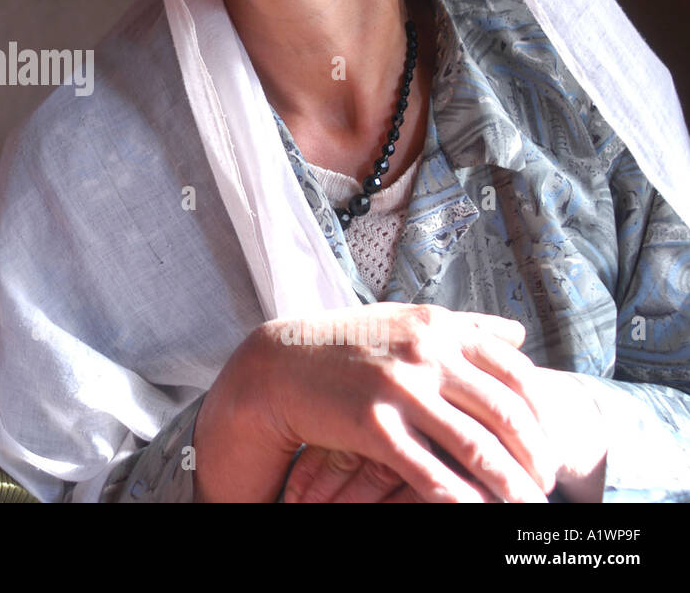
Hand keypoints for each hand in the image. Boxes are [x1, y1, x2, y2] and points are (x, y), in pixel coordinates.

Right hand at [193, 303, 560, 502]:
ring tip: (528, 504)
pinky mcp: (373, 425)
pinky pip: (430, 472)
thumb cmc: (346, 342)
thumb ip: (466, 325)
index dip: (542, 413)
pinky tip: (478, 511)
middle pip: (504, 412)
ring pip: (476, 447)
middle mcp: (425, 354)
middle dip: (536, 453)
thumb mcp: (408, 319)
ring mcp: (399, 389)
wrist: (280, 362)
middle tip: (548, 480)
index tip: (550, 440)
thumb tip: (521, 333)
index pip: (514, 372)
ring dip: (512, 484)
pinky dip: (462, 498)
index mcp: (440, 327)